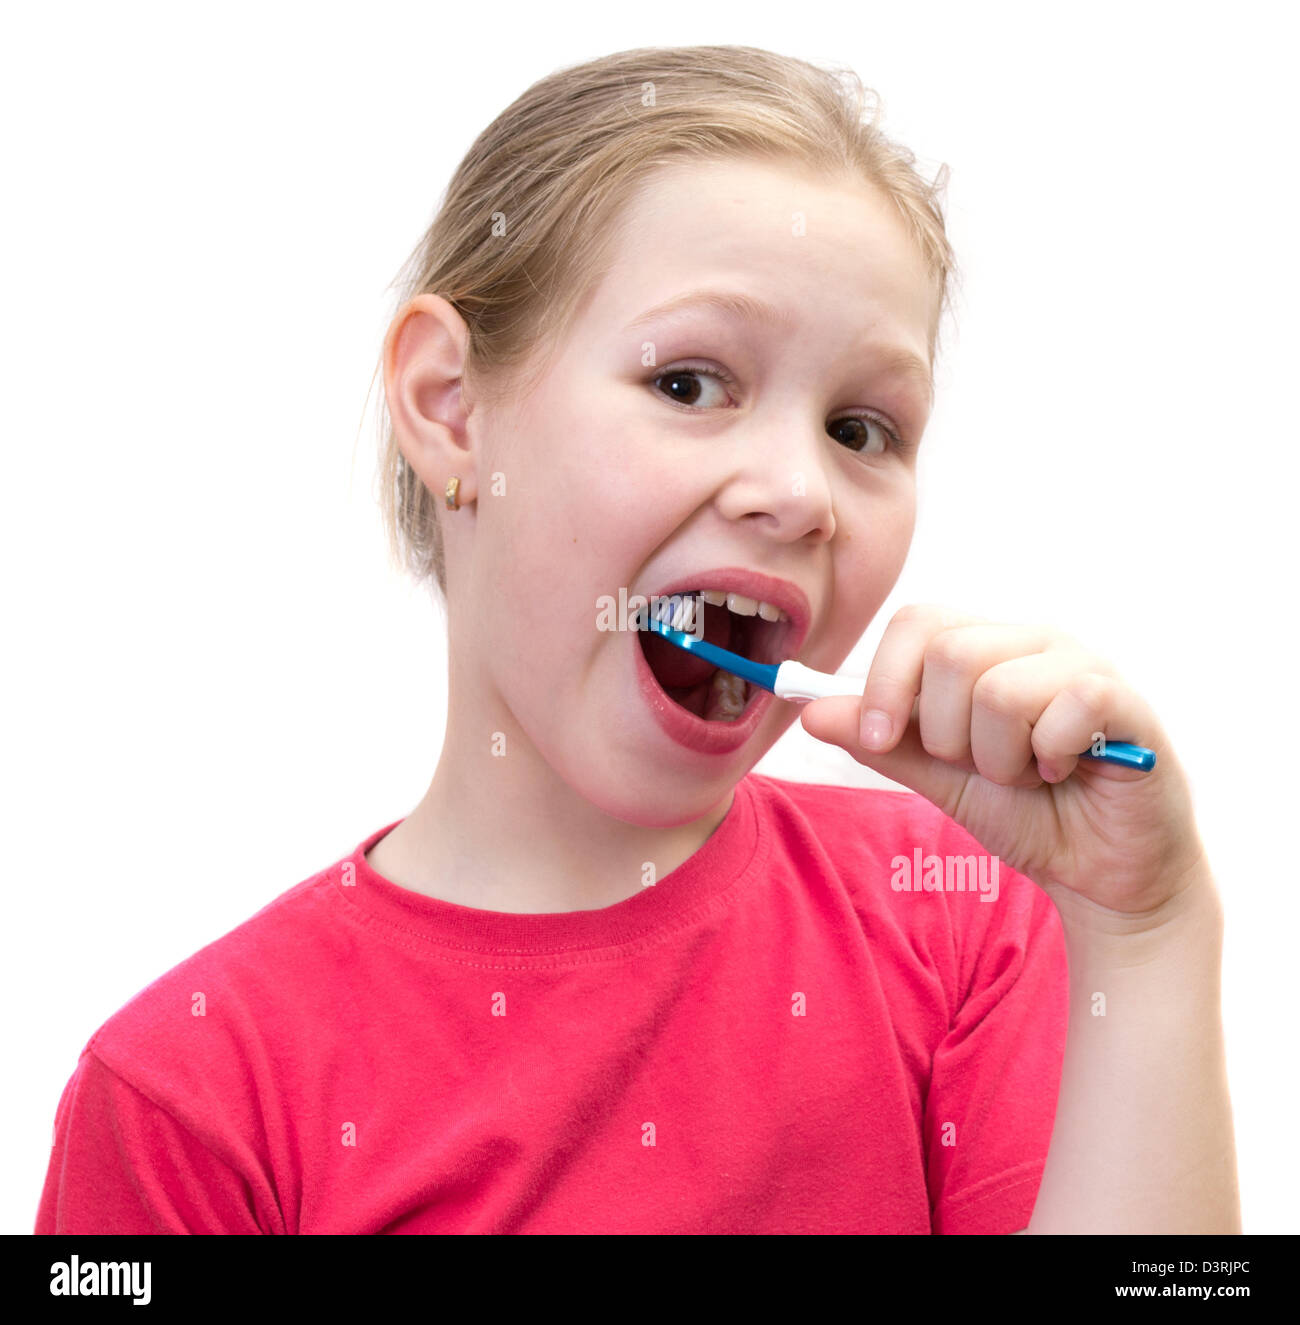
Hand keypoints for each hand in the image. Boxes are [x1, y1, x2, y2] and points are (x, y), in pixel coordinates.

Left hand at [798, 604, 1206, 915]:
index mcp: (984, 648)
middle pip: (949, 654)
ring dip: (998, 758)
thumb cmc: (1027, 814)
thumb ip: (881, 743)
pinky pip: (1065, 705)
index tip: (874, 739)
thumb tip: (810, 709)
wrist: (1101, 875)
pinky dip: (1048, 757)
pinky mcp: (1124, 700)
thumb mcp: (937, 779)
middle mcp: (1031, 641)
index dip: (884, 680)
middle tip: (980, 768)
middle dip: (945, 735)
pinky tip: (1065, 772)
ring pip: (998, 688)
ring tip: (1027, 775)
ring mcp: (1082, 664)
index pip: (916, 622)